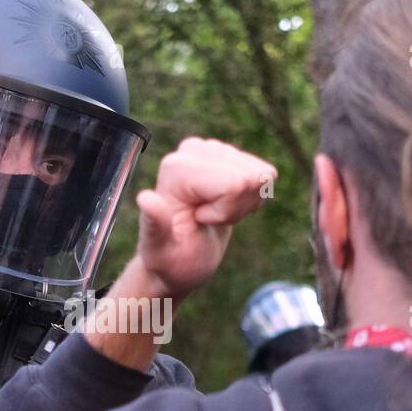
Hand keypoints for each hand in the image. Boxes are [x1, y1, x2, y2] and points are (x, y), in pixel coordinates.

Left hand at [133, 137, 276, 301]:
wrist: (179, 259)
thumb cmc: (170, 260)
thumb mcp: (160, 250)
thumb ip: (155, 224)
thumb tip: (145, 199)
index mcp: (175, 168)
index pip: (236, 183)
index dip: (225, 211)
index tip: (199, 220)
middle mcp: (192, 150)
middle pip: (251, 177)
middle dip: (237, 207)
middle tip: (207, 220)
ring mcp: (212, 149)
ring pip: (261, 176)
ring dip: (244, 204)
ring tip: (215, 215)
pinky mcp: (229, 155)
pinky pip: (266, 175)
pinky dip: (251, 199)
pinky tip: (226, 207)